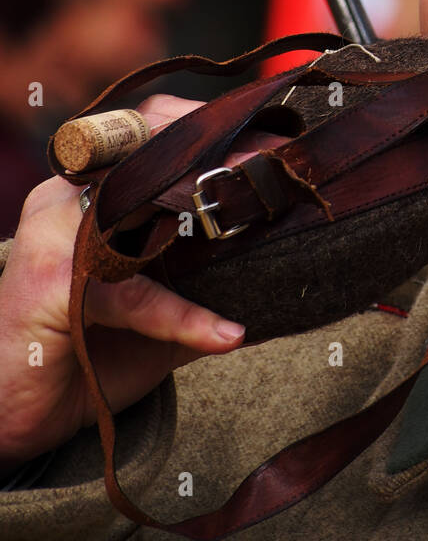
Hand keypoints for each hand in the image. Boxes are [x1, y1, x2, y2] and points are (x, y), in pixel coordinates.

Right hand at [0, 94, 287, 475]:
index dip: (217, 125)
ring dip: (207, 210)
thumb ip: (208, 266)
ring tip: (266, 220)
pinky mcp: (49, 283)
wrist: (17, 416)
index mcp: (96, 186)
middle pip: (147, 144)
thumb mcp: (164, 297)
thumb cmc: (92, 348)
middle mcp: (71, 196)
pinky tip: (226, 335)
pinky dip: (181, 316)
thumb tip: (289, 244)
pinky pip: (128, 292)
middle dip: (220, 150)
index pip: (156, 126)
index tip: (282, 141)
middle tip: (279, 166)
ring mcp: (55, 233)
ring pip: (138, 203)